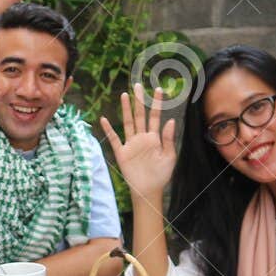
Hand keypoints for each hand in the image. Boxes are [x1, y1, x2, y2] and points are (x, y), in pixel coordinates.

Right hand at [101, 84, 177, 201]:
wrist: (149, 190)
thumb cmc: (161, 175)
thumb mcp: (169, 157)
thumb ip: (168, 139)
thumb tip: (171, 121)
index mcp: (154, 137)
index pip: (155, 117)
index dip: (157, 103)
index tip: (159, 89)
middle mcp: (142, 137)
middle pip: (140, 115)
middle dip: (139, 101)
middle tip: (138, 85)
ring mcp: (131, 144)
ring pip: (128, 123)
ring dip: (125, 110)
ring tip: (124, 95)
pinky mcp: (122, 153)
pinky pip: (114, 139)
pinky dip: (109, 129)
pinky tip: (104, 119)